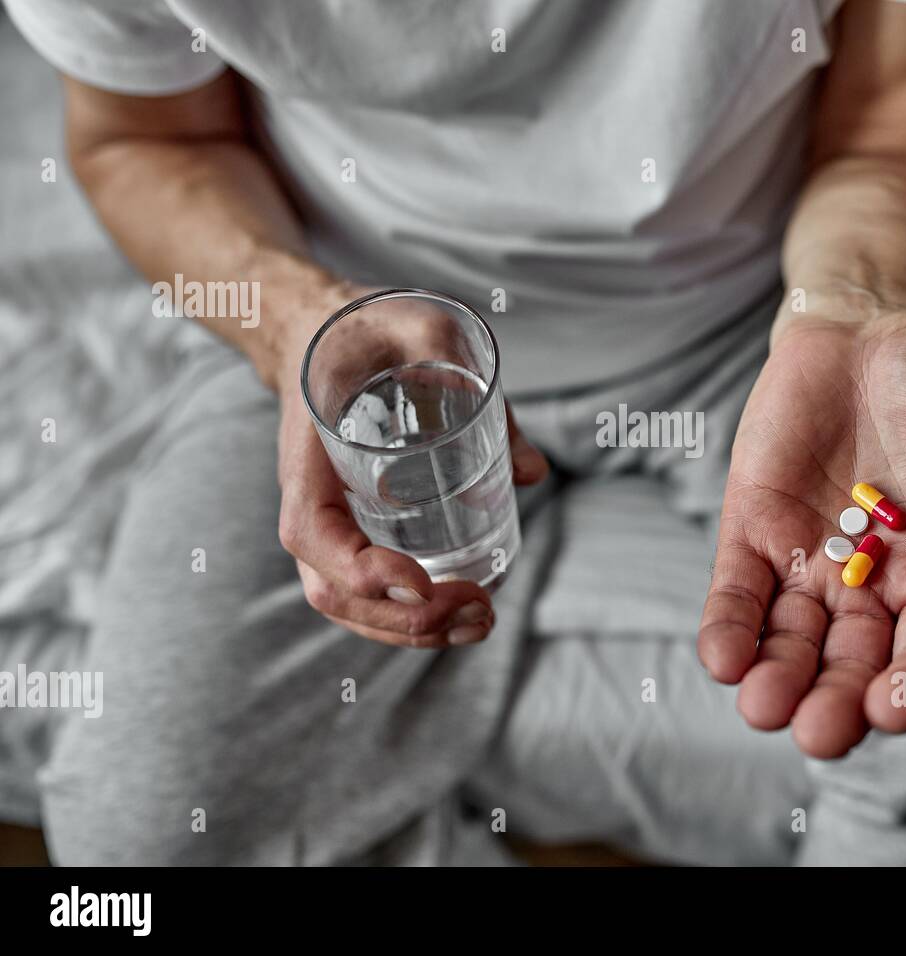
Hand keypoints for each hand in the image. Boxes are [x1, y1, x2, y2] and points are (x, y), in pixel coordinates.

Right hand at [272, 283, 548, 647]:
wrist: (326, 334)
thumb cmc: (367, 329)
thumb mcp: (419, 325)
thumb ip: (470, 378)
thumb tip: (529, 471)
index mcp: (308, 458)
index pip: (314, 534)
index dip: (362, 570)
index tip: (421, 582)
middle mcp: (309, 503)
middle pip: (334, 590)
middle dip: (405, 617)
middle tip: (480, 609)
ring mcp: (328, 524)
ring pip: (350, 604)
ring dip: (413, 631)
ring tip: (481, 623)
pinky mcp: (355, 529)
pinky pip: (368, 593)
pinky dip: (410, 618)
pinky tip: (465, 616)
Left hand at [698, 313, 905, 756]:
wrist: (875, 326)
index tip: (896, 707)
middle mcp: (873, 587)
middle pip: (853, 668)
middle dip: (836, 706)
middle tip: (820, 732)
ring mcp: (809, 561)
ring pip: (790, 643)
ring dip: (776, 681)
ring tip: (766, 707)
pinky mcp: (755, 529)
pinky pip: (738, 591)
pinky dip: (729, 628)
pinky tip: (724, 659)